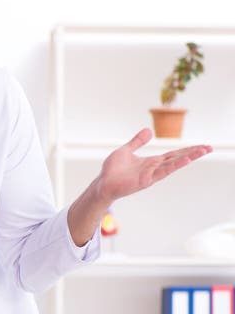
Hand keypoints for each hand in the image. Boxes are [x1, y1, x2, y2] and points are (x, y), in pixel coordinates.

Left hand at [95, 128, 211, 203]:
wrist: (103, 183)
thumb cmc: (113, 170)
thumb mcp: (126, 150)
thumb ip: (137, 141)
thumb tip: (149, 130)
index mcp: (151, 162)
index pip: (173, 155)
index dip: (187, 150)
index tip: (202, 146)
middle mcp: (154, 168)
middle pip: (178, 159)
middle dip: (193, 153)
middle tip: (209, 148)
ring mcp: (151, 175)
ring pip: (174, 164)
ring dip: (188, 158)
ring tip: (203, 151)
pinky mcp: (146, 180)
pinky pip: (163, 172)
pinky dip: (174, 166)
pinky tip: (184, 161)